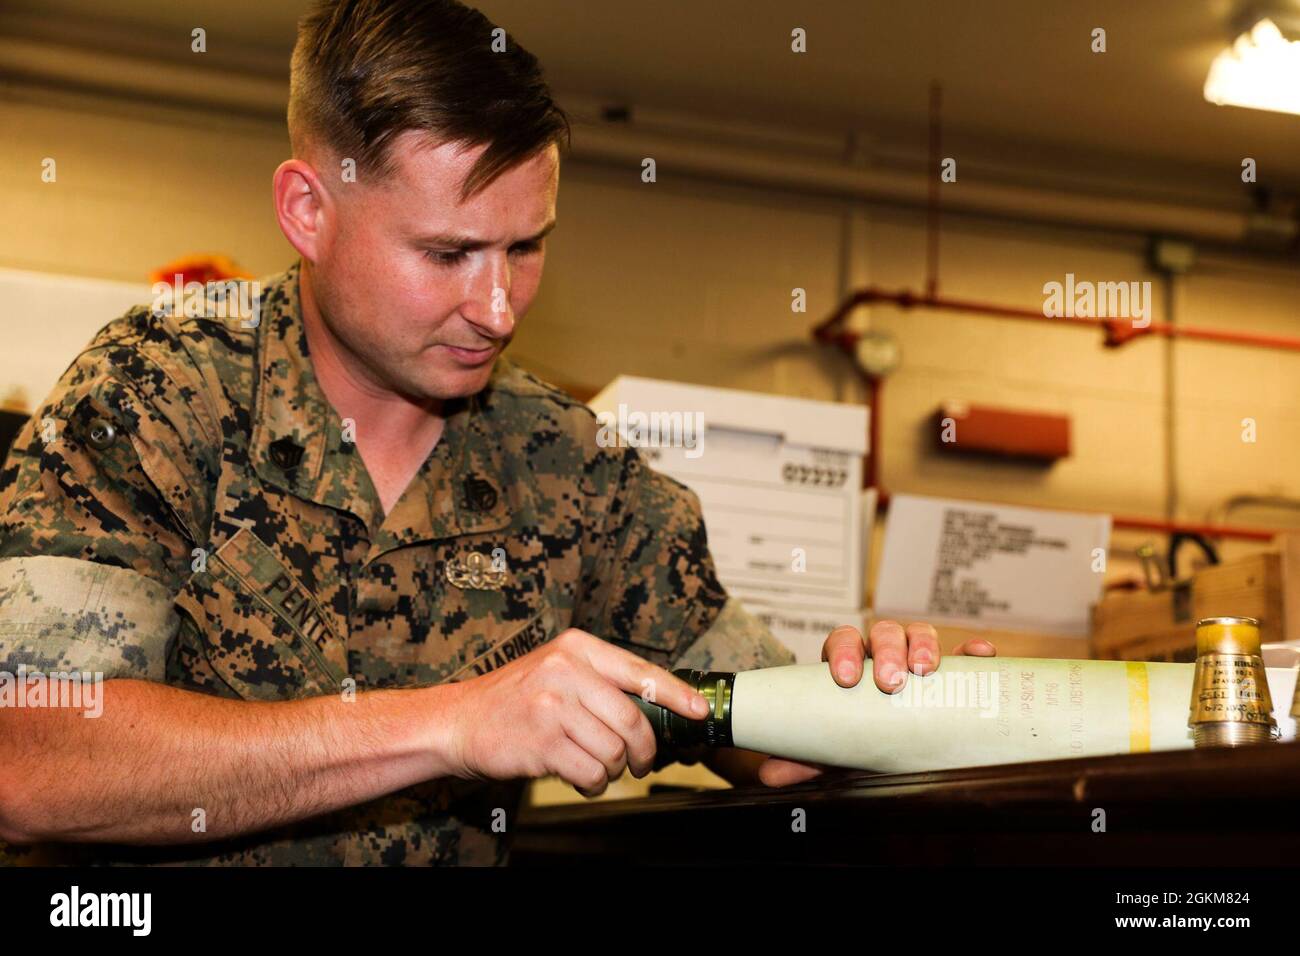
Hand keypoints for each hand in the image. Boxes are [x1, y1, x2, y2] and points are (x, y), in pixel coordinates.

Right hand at [443, 628, 708, 796]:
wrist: (458, 721)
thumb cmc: (514, 699)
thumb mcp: (557, 670)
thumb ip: (601, 681)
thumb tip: (656, 706)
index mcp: (577, 648)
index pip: (641, 671)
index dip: (677, 694)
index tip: (698, 710)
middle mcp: (567, 671)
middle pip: (634, 720)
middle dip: (642, 751)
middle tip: (637, 763)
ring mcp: (553, 706)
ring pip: (615, 751)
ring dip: (612, 771)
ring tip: (593, 766)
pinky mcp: (543, 742)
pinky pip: (592, 773)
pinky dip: (592, 784)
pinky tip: (578, 776)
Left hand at [756, 621, 997, 787]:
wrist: (895, 741)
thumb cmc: (861, 733)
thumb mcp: (836, 745)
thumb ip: (807, 756)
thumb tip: (769, 775)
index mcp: (850, 660)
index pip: (843, 641)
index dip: (844, 652)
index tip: (845, 677)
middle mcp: (883, 651)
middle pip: (883, 632)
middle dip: (886, 650)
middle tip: (889, 679)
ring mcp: (919, 655)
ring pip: (919, 633)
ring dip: (924, 645)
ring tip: (927, 669)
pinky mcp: (956, 667)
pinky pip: (966, 651)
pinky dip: (973, 650)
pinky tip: (982, 655)